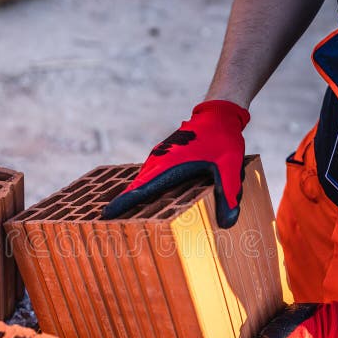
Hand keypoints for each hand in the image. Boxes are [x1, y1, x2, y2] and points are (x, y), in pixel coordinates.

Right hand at [101, 100, 249, 227]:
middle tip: (109, 223)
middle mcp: (159, 160)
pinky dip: (141, 187)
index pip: (141, 188)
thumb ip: (228, 194)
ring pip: (141, 180)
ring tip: (122, 215)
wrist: (218, 113)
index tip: (107, 215)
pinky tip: (144, 200)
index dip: (124, 202)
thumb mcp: (230, 167)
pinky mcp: (164, 157)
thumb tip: (228, 222)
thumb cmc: (223, 138)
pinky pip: (148, 175)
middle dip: (123, 204)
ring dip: (131, 195)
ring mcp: (160, 157)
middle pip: (136, 186)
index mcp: (169, 164)